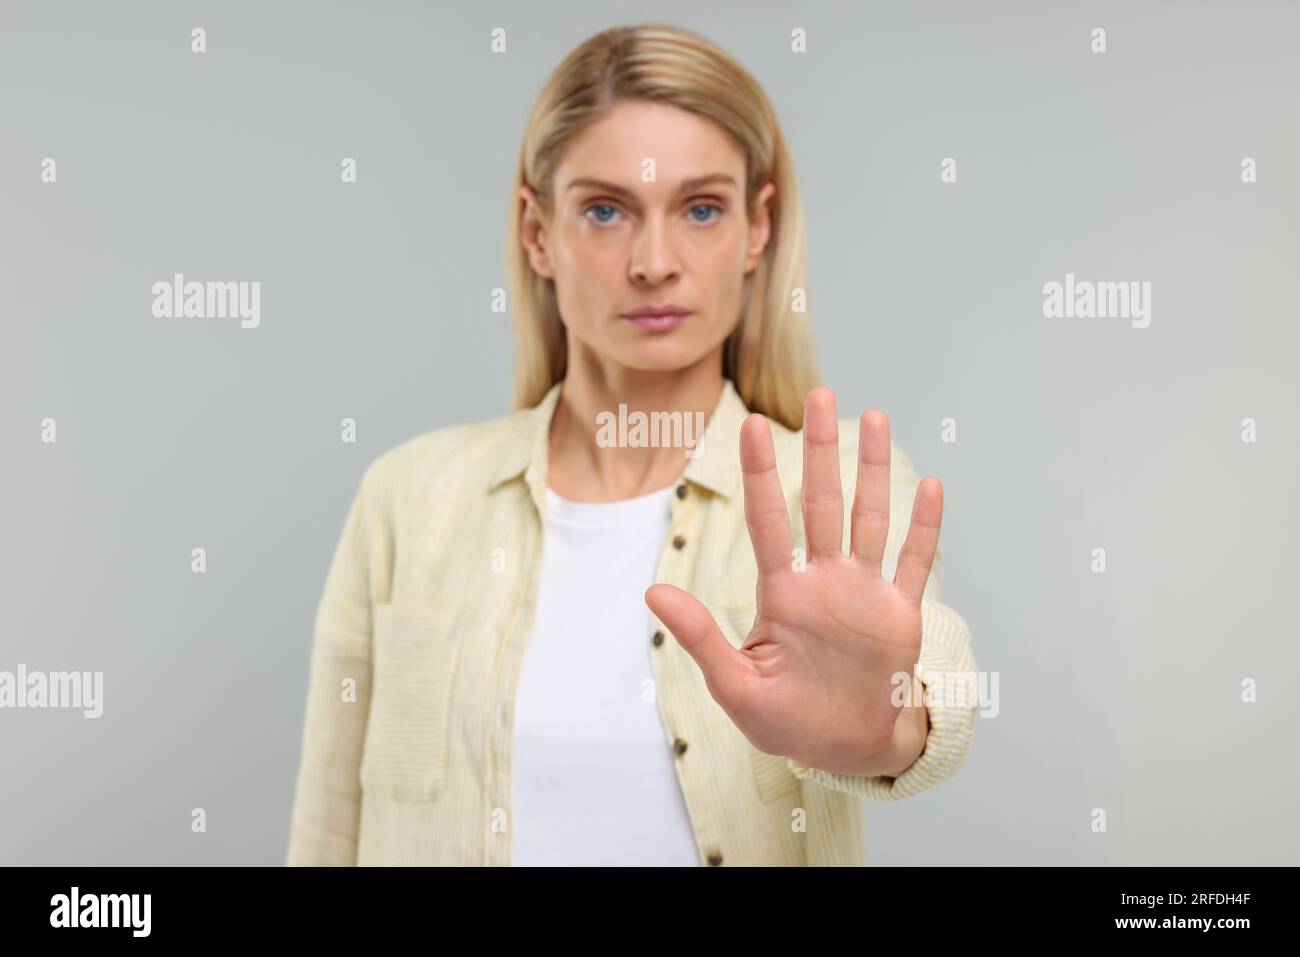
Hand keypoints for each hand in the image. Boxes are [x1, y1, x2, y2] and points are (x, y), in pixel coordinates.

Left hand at [645, 387, 942, 775]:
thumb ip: (700, 637)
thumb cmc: (787, 721)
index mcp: (782, 594)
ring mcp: (864, 592)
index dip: (760, 472)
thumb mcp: (735, 685)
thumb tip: (651, 594)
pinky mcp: (900, 614)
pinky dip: (923, 525)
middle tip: (818, 394)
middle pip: (821, 501)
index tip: (750, 424)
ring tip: (871, 417)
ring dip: (871, 469)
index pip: (768, 520)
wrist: (846, 749)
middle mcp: (823, 581)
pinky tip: (927, 484)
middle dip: (819, 449)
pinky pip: (913, 561)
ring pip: (869, 516)